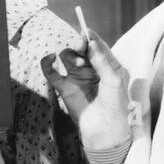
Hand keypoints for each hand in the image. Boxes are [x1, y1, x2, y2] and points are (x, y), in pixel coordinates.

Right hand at [41, 28, 132, 151]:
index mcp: (108, 66)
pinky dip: (47, 63)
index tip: (85, 31)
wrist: (105, 131)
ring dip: (69, 55)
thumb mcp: (114, 80)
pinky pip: (51, 72)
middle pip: (80, 48)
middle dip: (79, 44)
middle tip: (80, 45)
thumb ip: (102, 60)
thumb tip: (91, 42)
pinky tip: (50, 59)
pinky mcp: (64, 88)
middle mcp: (92, 70)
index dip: (90, 37)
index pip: (97, 46)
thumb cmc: (116, 106)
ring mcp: (77, 78)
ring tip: (77, 63)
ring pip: (66, 56)